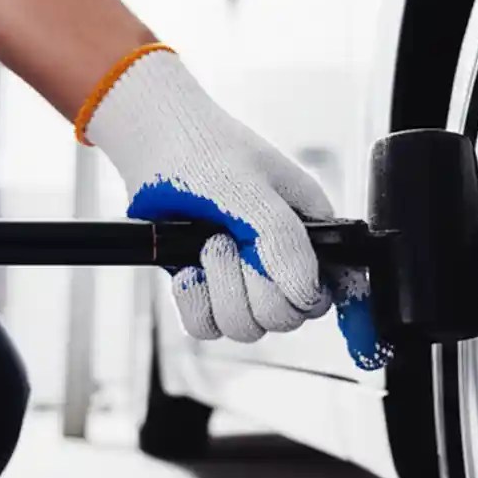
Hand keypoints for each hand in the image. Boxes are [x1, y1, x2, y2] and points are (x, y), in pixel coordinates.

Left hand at [85, 48, 390, 369]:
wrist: (154, 148)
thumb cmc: (208, 154)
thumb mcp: (251, 191)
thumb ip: (283, 240)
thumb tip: (308, 293)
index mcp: (310, 233)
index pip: (324, 293)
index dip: (299, 293)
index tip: (268, 265)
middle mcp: (281, 262)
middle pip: (284, 319)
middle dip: (250, 286)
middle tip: (225, 241)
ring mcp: (243, 279)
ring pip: (246, 329)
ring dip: (219, 291)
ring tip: (206, 247)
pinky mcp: (207, 290)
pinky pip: (206, 328)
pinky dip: (193, 302)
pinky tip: (186, 269)